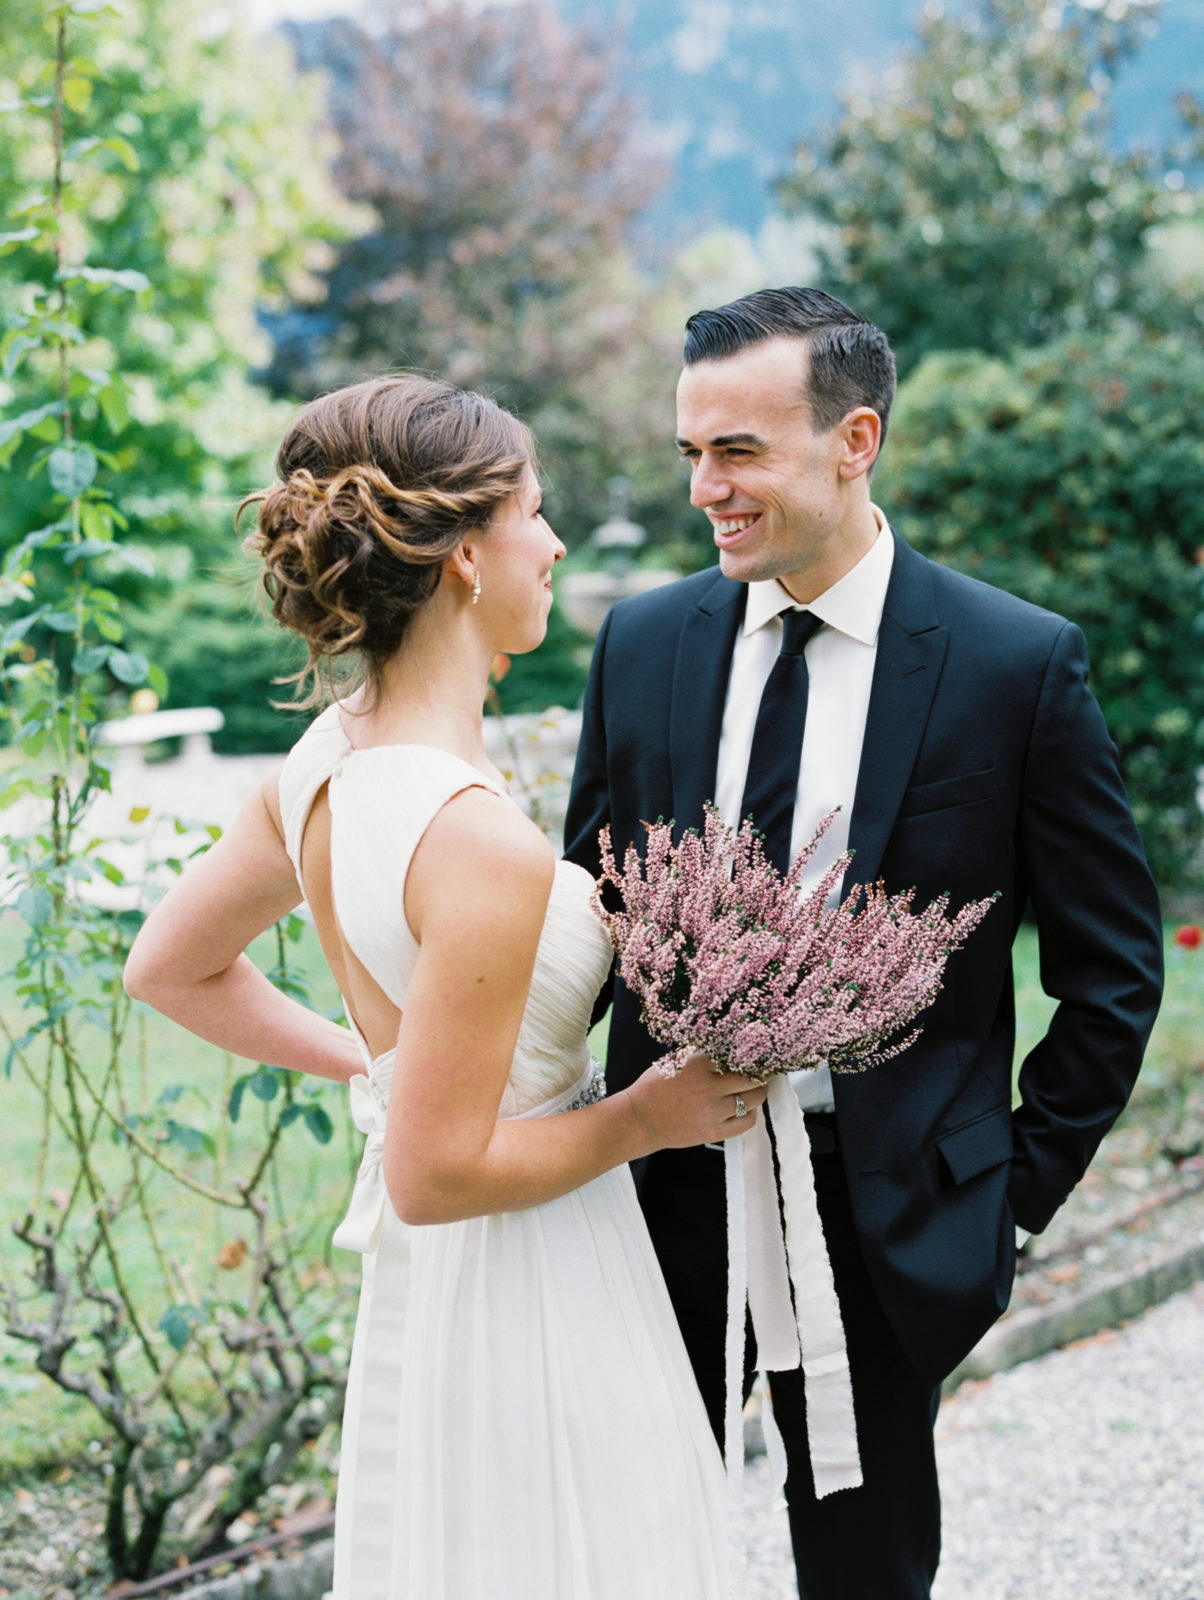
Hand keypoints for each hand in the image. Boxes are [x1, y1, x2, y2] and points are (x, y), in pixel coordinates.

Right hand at [624, 1052, 766, 1152]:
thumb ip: (702, 1056)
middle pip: (752, 1078)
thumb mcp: (676, 1061)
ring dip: (758, 1092)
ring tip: (756, 1088)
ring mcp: (712, 1111)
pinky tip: (745, 1108)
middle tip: (766, 1070)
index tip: (757, 1053)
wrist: (639, 1120)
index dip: (749, 1054)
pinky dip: (750, 1113)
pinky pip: (746, 1122)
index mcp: (698, 1065)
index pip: (737, 1055)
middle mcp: (708, 1087)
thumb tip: (728, 1048)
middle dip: (762, 1073)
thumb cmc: (654, 1087)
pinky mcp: (713, 1132)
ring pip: (753, 1099)